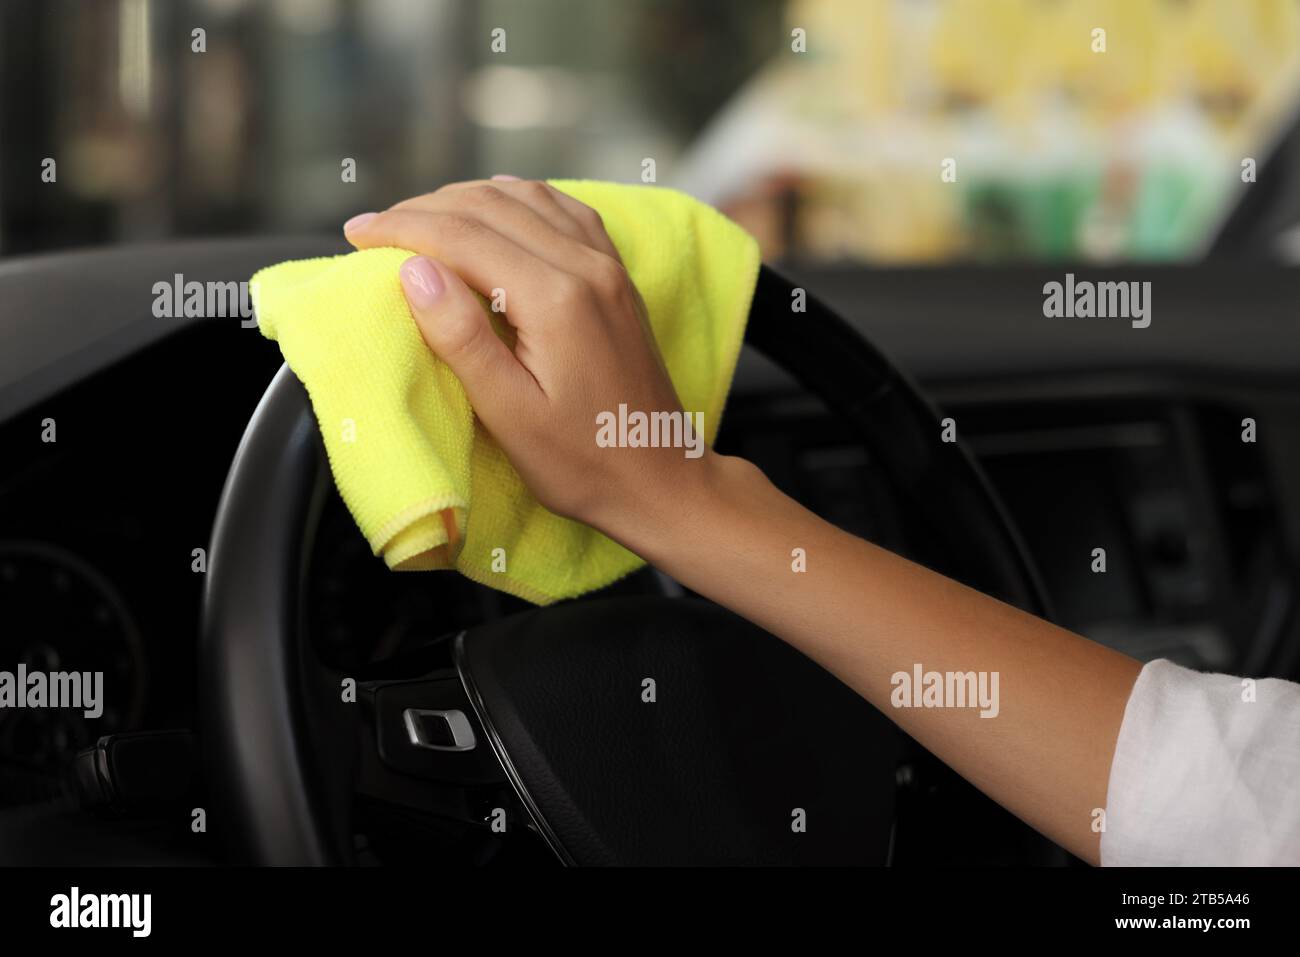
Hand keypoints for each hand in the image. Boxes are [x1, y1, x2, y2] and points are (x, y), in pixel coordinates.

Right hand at [343, 178, 718, 537]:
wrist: (661, 478)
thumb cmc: (583, 463)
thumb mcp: (511, 415)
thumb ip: (462, 339)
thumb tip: (414, 270)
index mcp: (557, 299)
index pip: (463, 236)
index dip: (402, 228)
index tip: (356, 233)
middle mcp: (587, 267)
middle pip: (491, 206)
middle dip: (425, 208)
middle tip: (376, 227)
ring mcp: (608, 267)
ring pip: (527, 198)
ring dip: (467, 198)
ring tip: (420, 218)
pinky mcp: (617, 277)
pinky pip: (564, 211)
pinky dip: (518, 199)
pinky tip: (495, 206)